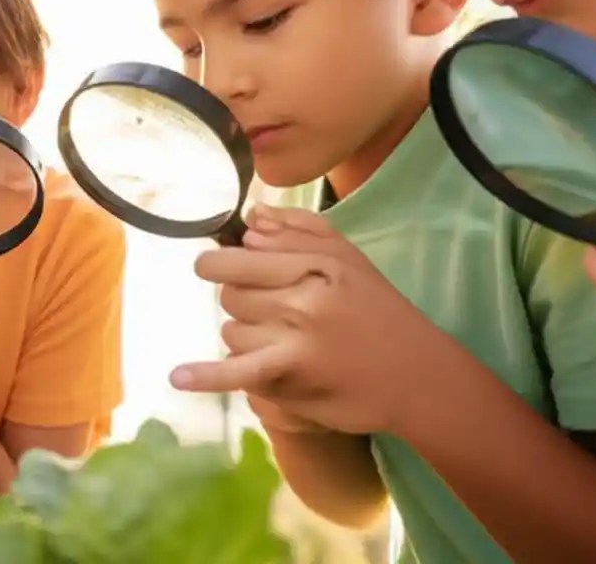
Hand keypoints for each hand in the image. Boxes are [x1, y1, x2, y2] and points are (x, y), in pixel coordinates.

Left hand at [171, 204, 453, 434]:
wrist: (418, 376)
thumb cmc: (379, 313)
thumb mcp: (349, 260)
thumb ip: (298, 231)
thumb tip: (250, 219)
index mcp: (316, 263)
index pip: (240, 256)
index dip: (223, 265)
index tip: (217, 269)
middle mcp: (304, 296)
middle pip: (231, 295)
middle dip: (243, 304)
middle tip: (277, 315)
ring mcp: (297, 337)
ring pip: (231, 331)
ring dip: (246, 339)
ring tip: (285, 344)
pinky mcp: (292, 376)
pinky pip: (237, 370)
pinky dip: (206, 375)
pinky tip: (177, 377)